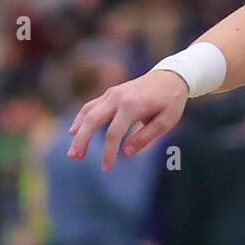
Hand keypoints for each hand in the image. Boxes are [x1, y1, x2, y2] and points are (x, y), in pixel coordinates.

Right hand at [67, 69, 190, 170]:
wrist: (171, 76)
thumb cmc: (171, 101)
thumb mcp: (167, 121)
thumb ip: (146, 136)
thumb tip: (126, 153)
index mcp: (133, 105)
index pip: (114, 133)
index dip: (108, 152)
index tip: (106, 168)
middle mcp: (118, 98)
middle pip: (93, 120)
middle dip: (82, 140)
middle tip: (74, 158)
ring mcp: (112, 93)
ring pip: (88, 112)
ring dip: (78, 131)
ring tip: (73, 151)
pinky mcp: (110, 93)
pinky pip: (91, 106)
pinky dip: (81, 119)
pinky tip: (75, 131)